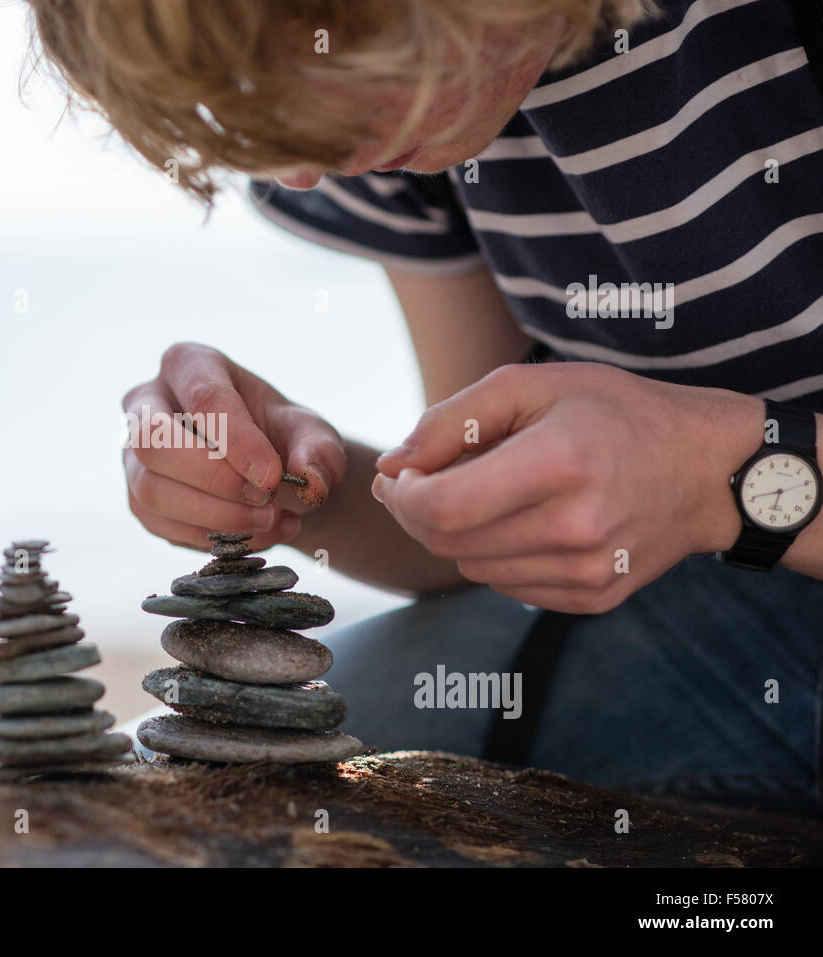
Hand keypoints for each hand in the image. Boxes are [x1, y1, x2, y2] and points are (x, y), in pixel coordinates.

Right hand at [122, 342, 346, 550]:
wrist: (268, 473)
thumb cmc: (281, 437)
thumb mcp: (312, 434)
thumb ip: (320, 452)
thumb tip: (311, 482)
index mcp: (189, 364)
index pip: (204, 397)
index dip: (237, 441)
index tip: (271, 478)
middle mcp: (146, 403)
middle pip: (152, 440)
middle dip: (212, 478)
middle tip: (265, 501)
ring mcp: (132, 453)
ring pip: (149, 489)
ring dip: (214, 516)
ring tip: (269, 523)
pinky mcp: (137, 498)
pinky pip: (159, 524)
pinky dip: (210, 538)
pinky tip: (253, 535)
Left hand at [372, 362, 761, 613]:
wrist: (708, 468)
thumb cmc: (613, 414)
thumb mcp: (532, 385)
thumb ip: (450, 421)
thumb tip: (391, 467)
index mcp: (558, 465)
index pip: (441, 508)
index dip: (403, 496)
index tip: (401, 474)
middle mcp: (575, 529)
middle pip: (447, 543)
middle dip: (416, 513)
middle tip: (421, 480)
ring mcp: (587, 572)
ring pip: (471, 567)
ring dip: (458, 533)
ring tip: (487, 491)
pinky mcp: (593, 598)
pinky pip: (506, 585)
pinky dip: (495, 554)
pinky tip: (522, 519)